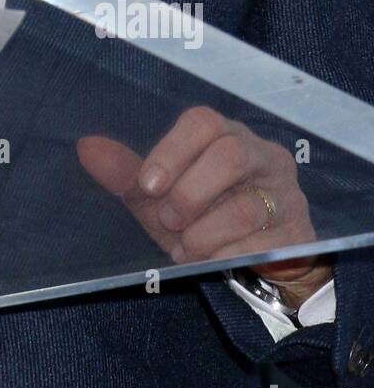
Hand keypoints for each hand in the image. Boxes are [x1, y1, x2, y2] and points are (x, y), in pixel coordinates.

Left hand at [77, 105, 332, 308]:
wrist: (251, 266)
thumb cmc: (200, 218)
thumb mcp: (158, 199)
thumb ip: (126, 174)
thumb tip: (86, 146)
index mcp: (225, 135)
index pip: (203, 121)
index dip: (171, 151)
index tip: (147, 185)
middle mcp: (262, 155)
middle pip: (230, 154)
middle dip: (190, 194)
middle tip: (169, 220)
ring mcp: (286, 193)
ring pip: (246, 207)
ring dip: (205, 234)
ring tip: (187, 247)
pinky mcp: (300, 232)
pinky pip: (262, 245)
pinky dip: (227, 257)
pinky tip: (213, 261)